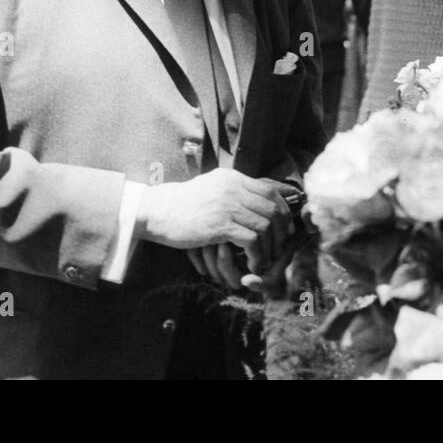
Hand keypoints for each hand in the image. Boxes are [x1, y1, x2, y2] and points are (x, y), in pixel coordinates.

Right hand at [137, 169, 291, 267]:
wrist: (157, 211)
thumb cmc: (183, 203)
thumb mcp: (211, 187)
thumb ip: (232, 189)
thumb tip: (254, 196)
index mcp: (233, 178)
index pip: (270, 189)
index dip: (283, 208)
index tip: (285, 226)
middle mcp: (234, 188)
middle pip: (272, 207)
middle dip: (281, 229)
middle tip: (280, 246)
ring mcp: (227, 205)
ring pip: (264, 224)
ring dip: (270, 246)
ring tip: (266, 259)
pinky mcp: (220, 225)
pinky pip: (251, 240)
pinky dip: (257, 254)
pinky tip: (252, 264)